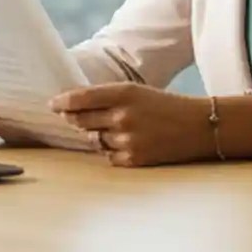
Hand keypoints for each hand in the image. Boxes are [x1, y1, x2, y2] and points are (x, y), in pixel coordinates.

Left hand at [50, 83, 212, 166]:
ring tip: (114, 130)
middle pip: (81, 120)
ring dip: (96, 135)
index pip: (82, 98)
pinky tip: (125, 144)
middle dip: (74, 119)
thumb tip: (75, 107)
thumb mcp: (138, 92)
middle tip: (70, 118)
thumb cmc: (166, 107)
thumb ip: (109, 97)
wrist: (199, 127)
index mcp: (125, 93)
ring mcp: (128, 139)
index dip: (63, 102)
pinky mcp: (134, 159)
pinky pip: (108, 156)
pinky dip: (110, 151)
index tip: (52, 104)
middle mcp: (123, 116)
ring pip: (94, 140)